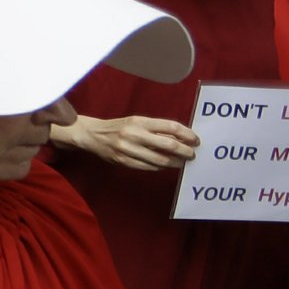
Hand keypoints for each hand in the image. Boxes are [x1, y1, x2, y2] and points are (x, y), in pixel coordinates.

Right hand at [61, 113, 196, 171]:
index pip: (170, 127)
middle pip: (168, 145)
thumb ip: (156, 129)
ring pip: (160, 160)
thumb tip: (182, 138)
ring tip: (182, 162)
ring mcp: (128, 149)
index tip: (195, 140)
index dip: (187, 134)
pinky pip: (149, 167)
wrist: (92, 135)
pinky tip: (165, 165)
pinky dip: (160, 167)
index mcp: (139, 121)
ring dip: (175, 162)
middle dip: (185, 151)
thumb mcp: (136, 122)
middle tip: (192, 155)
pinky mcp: (124, 161)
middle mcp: (134, 134)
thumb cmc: (119, 127)